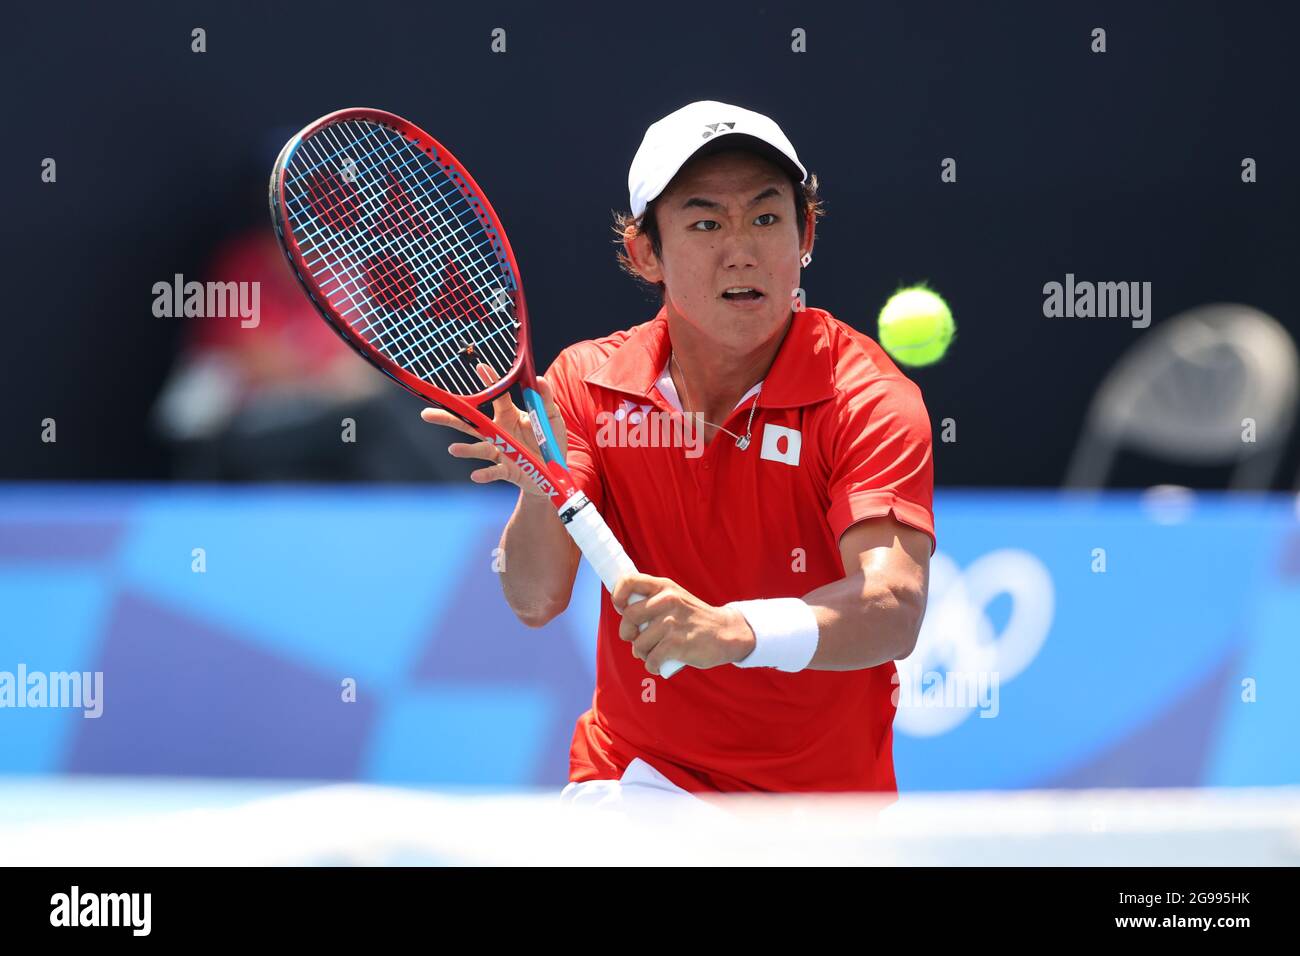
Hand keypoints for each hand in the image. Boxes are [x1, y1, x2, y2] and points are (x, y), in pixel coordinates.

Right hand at [420, 364, 568, 497]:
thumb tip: (539, 379)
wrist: (554, 473)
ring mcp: (501, 452)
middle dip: (449, 418)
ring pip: (479, 448)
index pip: (495, 396)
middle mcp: (499, 433)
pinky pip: (494, 472)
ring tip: (453, 449)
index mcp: (508, 415)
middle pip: (471, 423)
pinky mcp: (507, 471)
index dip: (489, 381)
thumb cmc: (550, 441)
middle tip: (428, 412)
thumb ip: (545, 399)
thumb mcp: (551, 417)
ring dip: (465, 449)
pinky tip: (475, 474)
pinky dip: (484, 474)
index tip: (481, 366)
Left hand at [611, 574, 755, 675]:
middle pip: (628, 616)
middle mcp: (668, 600)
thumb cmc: (694, 618)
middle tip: (635, 639)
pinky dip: (651, 665)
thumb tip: (623, 612)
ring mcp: (672, 622)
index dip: (617, 596)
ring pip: (638, 643)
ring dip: (641, 653)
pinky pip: (651, 659)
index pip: (628, 581)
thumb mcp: (676, 597)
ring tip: (652, 653)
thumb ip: (653, 599)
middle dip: (627, 633)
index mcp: (664, 586)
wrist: (727, 632)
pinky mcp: (677, 643)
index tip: (621, 609)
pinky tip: (657, 664)